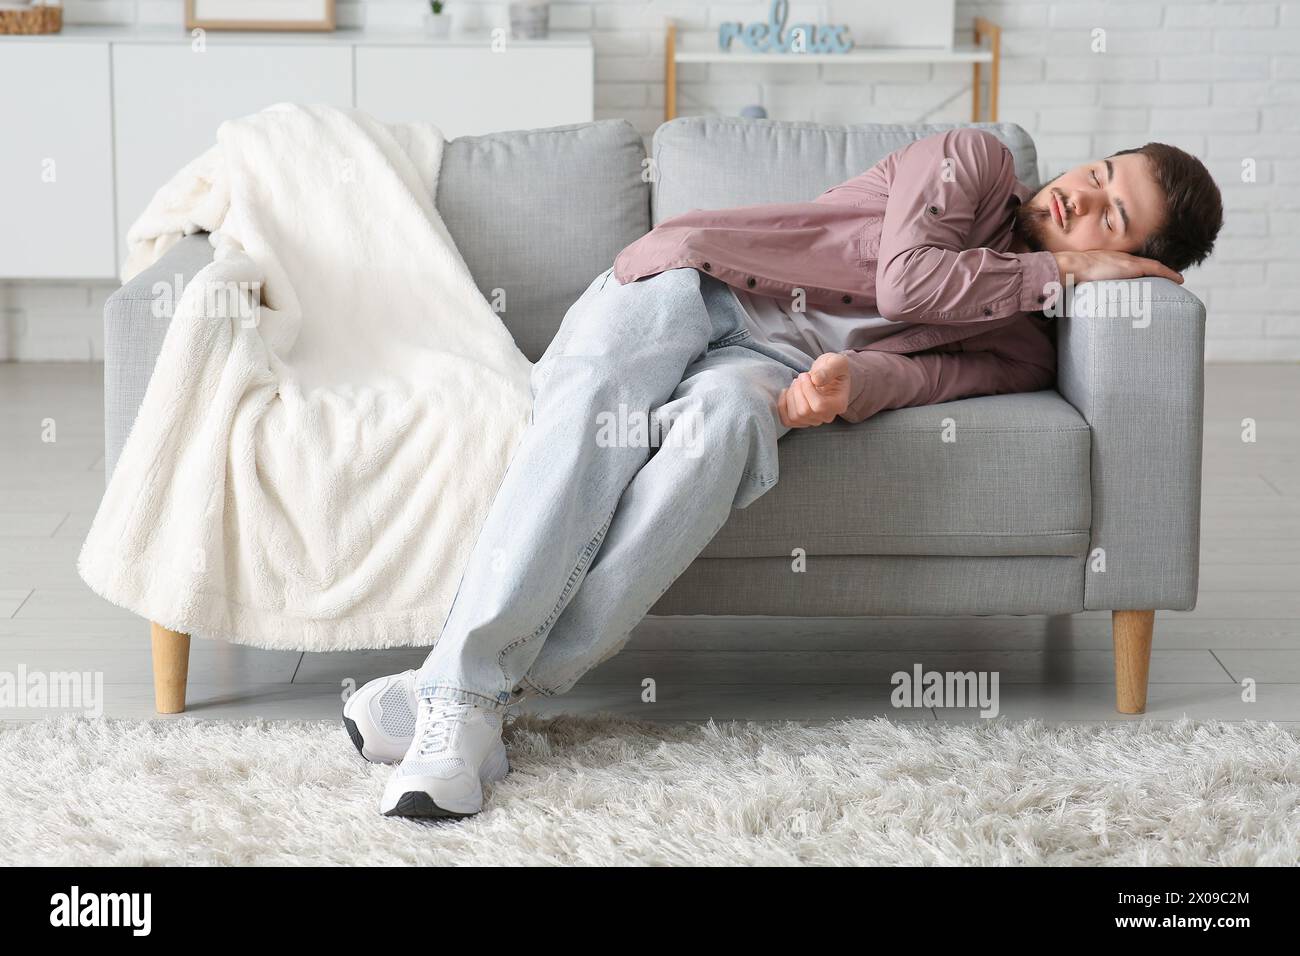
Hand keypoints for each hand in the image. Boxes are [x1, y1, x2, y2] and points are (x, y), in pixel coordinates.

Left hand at [778, 352, 850, 427]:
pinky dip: (782, 406)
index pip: (819, 405)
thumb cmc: (834, 367)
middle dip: (797, 391)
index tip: (805, 375)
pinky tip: (786, 392)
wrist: (829, 373)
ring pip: (795, 416)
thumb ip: (829, 370)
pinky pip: (787, 421)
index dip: (807, 389)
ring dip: (790, 397)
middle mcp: (828, 416)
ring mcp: (815, 420)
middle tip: (800, 377)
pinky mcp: (803, 420)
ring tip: (796, 383)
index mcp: (838, 404)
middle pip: (804, 412)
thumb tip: (816, 380)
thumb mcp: (836, 362)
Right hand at [1053, 250, 1183, 285]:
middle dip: (1160, 272)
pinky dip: (1169, 273)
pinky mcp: (1133, 267)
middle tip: (1172, 280)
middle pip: (1147, 265)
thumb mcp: (1084, 279)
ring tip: (1178, 281)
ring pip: (1154, 267)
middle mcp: (1123, 258)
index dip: (1146, 270)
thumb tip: (1082, 301)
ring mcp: (1128, 262)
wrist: (1073, 266)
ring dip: (1167, 274)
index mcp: (1112, 261)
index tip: (1154, 277)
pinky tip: (1179, 279)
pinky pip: (1156, 269)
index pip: (1133, 265)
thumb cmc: (1073, 275)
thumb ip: (1089, 285)